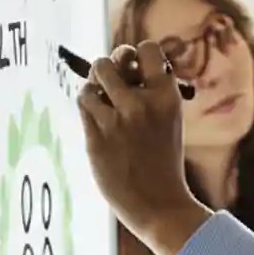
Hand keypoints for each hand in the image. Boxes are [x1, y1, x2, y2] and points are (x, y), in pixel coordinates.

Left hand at [78, 42, 210, 254]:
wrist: (158, 204)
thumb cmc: (163, 160)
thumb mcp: (170, 120)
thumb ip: (152, 92)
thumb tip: (126, 60)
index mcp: (167, 97)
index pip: (147, 50)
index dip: (136, 54)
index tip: (133, 66)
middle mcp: (141, 103)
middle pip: (112, 60)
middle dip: (109, 67)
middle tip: (111, 81)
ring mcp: (117, 120)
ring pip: (92, 79)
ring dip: (94, 85)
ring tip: (101, 100)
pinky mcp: (96, 136)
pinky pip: (84, 102)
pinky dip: (88, 104)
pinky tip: (96, 117)